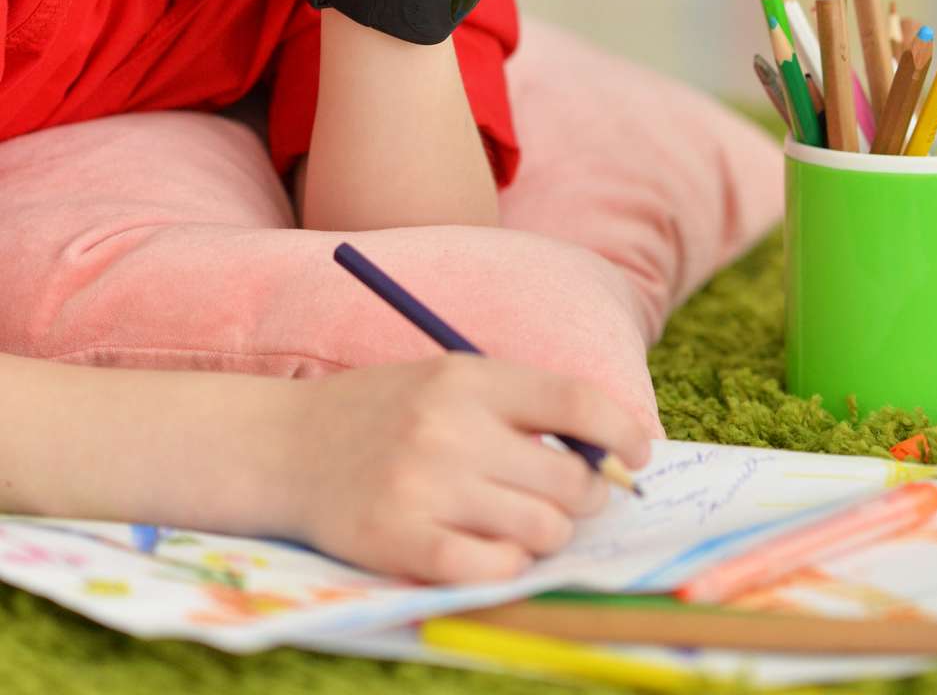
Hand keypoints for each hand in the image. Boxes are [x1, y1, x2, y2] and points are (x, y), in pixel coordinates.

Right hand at [281, 355, 650, 583]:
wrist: (286, 448)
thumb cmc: (384, 413)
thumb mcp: (449, 381)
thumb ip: (520, 407)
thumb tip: (608, 452)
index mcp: (469, 378)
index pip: (576, 400)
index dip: (623, 430)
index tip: (638, 452)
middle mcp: (451, 428)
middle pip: (570, 480)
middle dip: (586, 496)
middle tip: (566, 499)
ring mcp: (426, 487)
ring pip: (542, 531)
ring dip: (545, 534)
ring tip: (519, 521)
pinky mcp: (402, 543)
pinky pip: (495, 571)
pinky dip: (507, 567)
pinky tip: (490, 549)